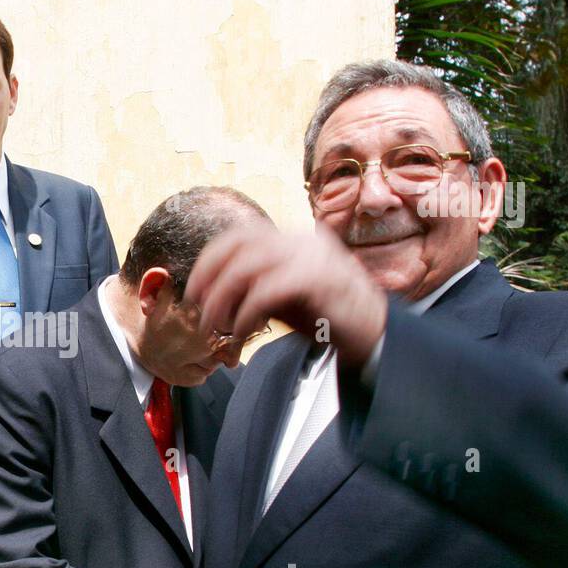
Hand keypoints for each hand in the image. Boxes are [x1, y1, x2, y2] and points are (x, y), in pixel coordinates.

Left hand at [185, 224, 387, 367]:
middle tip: (197, 308)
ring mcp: (312, 255)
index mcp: (292, 238)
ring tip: (215, 327)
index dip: (209, 260)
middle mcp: (301, 239)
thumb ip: (252, 286)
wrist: (373, 333)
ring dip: (222, 299)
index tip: (194, 289)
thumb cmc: (325, 315)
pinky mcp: (319, 278)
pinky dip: (246, 313)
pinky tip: (243, 332)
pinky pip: (267, 291)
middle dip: (209, 276)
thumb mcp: (281, 295)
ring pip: (247, 266)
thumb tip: (209, 293)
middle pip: (238, 244)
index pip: (239, 234)